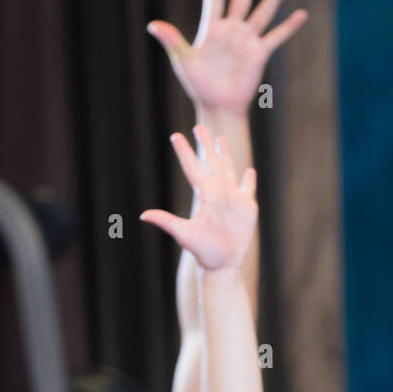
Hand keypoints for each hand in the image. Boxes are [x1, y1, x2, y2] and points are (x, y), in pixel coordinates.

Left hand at [141, 125, 257, 269]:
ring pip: (228, 169)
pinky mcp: (247, 207)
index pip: (192, 168)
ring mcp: (233, 199)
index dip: (184, 152)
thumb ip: (166, 222)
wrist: (224, 265)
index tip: (175, 135)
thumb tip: (143, 215)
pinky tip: (249, 171)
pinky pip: (248, 189)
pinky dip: (249, 180)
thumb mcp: (185, 234)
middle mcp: (218, 193)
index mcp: (204, 195)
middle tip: (199, 126)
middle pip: (211, 162)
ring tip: (220, 139)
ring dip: (224, 154)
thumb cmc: (203, 252)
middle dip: (206, 144)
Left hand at [148, 0, 306, 115]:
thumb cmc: (198, 86)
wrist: (218, 107)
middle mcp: (231, 30)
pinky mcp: (259, 54)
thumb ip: (172, 40)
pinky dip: (289, 27)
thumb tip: (152, 25)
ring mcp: (247, 41)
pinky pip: (276, 37)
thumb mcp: (183, 62)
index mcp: (211, 28)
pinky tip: (302, 15)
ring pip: (262, 12)